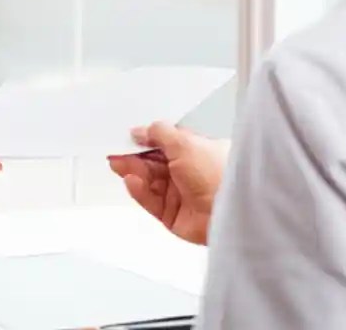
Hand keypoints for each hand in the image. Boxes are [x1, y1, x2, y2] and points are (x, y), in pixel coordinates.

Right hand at [108, 121, 226, 244]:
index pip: (164, 143)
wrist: (230, 212)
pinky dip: (139, 191)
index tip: (127, 137)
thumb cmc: (219, 176)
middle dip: (133, 156)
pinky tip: (132, 181)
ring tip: (118, 164)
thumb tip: (141, 130)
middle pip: (153, 163)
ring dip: (133, 172)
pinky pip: (150, 201)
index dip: (145, 140)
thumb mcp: (185, 142)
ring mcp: (180, 194)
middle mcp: (189, 172)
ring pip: (149, 181)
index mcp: (196, 151)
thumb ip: (159, 134)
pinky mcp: (172, 215)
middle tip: (116, 152)